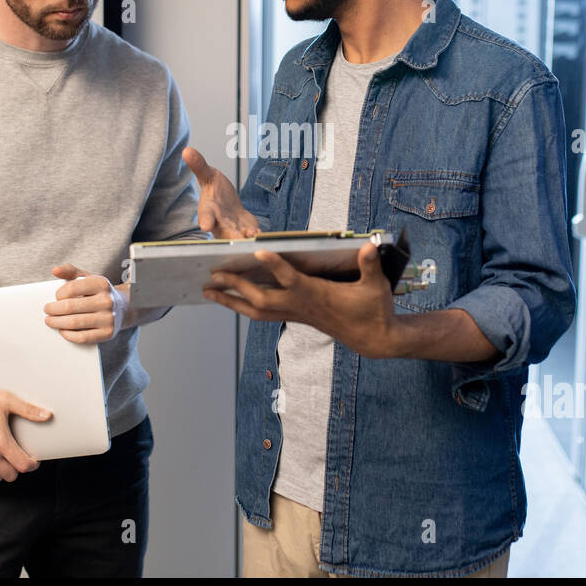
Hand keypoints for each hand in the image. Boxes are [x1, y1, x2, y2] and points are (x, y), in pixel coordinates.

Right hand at [0, 382, 49, 481]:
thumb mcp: (7, 401)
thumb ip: (28, 410)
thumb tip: (47, 415)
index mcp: (0, 442)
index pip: (22, 465)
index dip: (32, 465)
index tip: (34, 461)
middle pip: (10, 475)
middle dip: (18, 468)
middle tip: (19, 458)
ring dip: (3, 471)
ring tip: (5, 460)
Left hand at [45, 263, 126, 342]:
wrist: (125, 308)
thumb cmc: (100, 293)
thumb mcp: (89, 278)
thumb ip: (71, 272)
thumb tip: (55, 270)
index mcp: (101, 284)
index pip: (71, 288)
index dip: (59, 294)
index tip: (56, 297)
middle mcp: (106, 301)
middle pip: (70, 307)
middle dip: (53, 310)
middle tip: (47, 310)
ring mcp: (108, 318)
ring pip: (74, 323)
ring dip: (57, 322)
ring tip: (50, 320)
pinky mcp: (107, 333)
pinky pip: (83, 337)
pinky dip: (69, 335)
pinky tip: (63, 330)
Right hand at [183, 145, 258, 238]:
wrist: (230, 206)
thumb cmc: (217, 193)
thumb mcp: (209, 176)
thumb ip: (199, 166)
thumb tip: (187, 150)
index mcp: (209, 210)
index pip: (205, 216)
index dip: (205, 220)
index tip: (205, 226)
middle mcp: (220, 224)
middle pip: (224, 232)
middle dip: (231, 235)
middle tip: (237, 237)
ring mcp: (233, 231)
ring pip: (238, 239)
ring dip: (245, 238)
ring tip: (252, 235)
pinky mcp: (245, 233)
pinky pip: (250, 238)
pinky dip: (255, 236)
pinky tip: (259, 234)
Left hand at [203, 241, 400, 357]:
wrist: (373, 340)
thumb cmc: (374, 310)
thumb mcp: (376, 286)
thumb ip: (371, 265)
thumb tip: (370, 245)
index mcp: (317, 295)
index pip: (292, 279)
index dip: (276, 266)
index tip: (258, 251)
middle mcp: (301, 306)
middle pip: (261, 299)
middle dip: (235, 288)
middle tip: (212, 275)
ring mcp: (296, 314)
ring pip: (256, 311)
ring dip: (231, 302)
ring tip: (208, 292)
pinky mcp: (296, 317)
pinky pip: (263, 314)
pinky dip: (244, 306)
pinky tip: (232, 300)